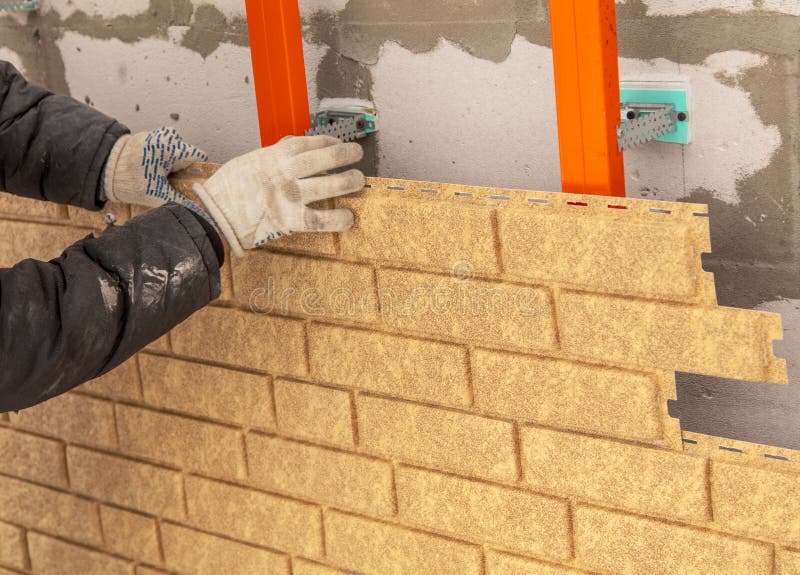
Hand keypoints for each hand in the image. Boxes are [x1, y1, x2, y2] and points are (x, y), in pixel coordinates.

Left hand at [103, 127, 207, 206]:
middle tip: (168, 180)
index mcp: (173, 148)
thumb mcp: (157, 194)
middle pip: (186, 155)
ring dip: (170, 163)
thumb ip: (179, 202)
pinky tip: (149, 169)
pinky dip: (159, 158)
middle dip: (180, 168)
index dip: (196, 172)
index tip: (189, 182)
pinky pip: (162, 148)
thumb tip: (196, 211)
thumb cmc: (130, 180)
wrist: (102, 167)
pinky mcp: (147, 136)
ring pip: (174, 151)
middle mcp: (168, 137)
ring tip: (157, 174)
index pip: (199, 158)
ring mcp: (157, 134)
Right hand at [192, 135, 363, 256]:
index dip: (324, 141)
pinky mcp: (289, 220)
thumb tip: (290, 143)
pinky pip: (319, 219)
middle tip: (356, 153)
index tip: (335, 142)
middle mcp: (283, 173)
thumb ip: (271, 155)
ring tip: (358, 179)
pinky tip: (348, 217)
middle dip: (342, 154)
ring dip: (345, 182)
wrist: (212, 215)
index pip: (305, 143)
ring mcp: (288, 196)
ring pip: (325, 186)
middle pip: (320, 160)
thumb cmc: (226, 189)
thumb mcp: (247, 162)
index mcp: (271, 157)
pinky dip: (336, 219)